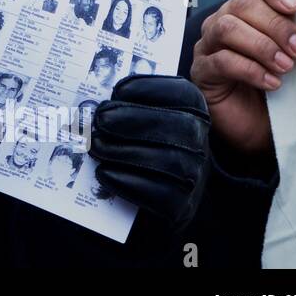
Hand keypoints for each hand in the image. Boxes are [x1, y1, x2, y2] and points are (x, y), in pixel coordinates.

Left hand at [90, 75, 210, 227]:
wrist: (166, 191)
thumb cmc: (148, 143)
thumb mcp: (146, 116)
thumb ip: (130, 103)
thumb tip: (99, 100)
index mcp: (195, 112)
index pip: (180, 94)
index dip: (147, 90)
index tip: (117, 91)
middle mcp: (200, 143)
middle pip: (174, 126)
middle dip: (130, 120)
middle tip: (98, 120)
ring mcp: (194, 175)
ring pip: (164, 161)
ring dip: (122, 152)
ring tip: (95, 147)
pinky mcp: (181, 205)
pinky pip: (156, 194)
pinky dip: (125, 181)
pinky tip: (103, 172)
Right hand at [188, 0, 295, 156]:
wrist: (259, 127)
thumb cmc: (276, 85)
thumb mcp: (291, 54)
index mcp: (245, 11)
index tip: (295, 6)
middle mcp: (221, 22)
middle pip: (241, 4)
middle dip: (275, 24)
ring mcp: (207, 46)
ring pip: (227, 27)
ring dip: (262, 45)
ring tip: (286, 66)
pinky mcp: (201, 72)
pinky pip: (221, 61)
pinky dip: (251, 70)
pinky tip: (272, 83)